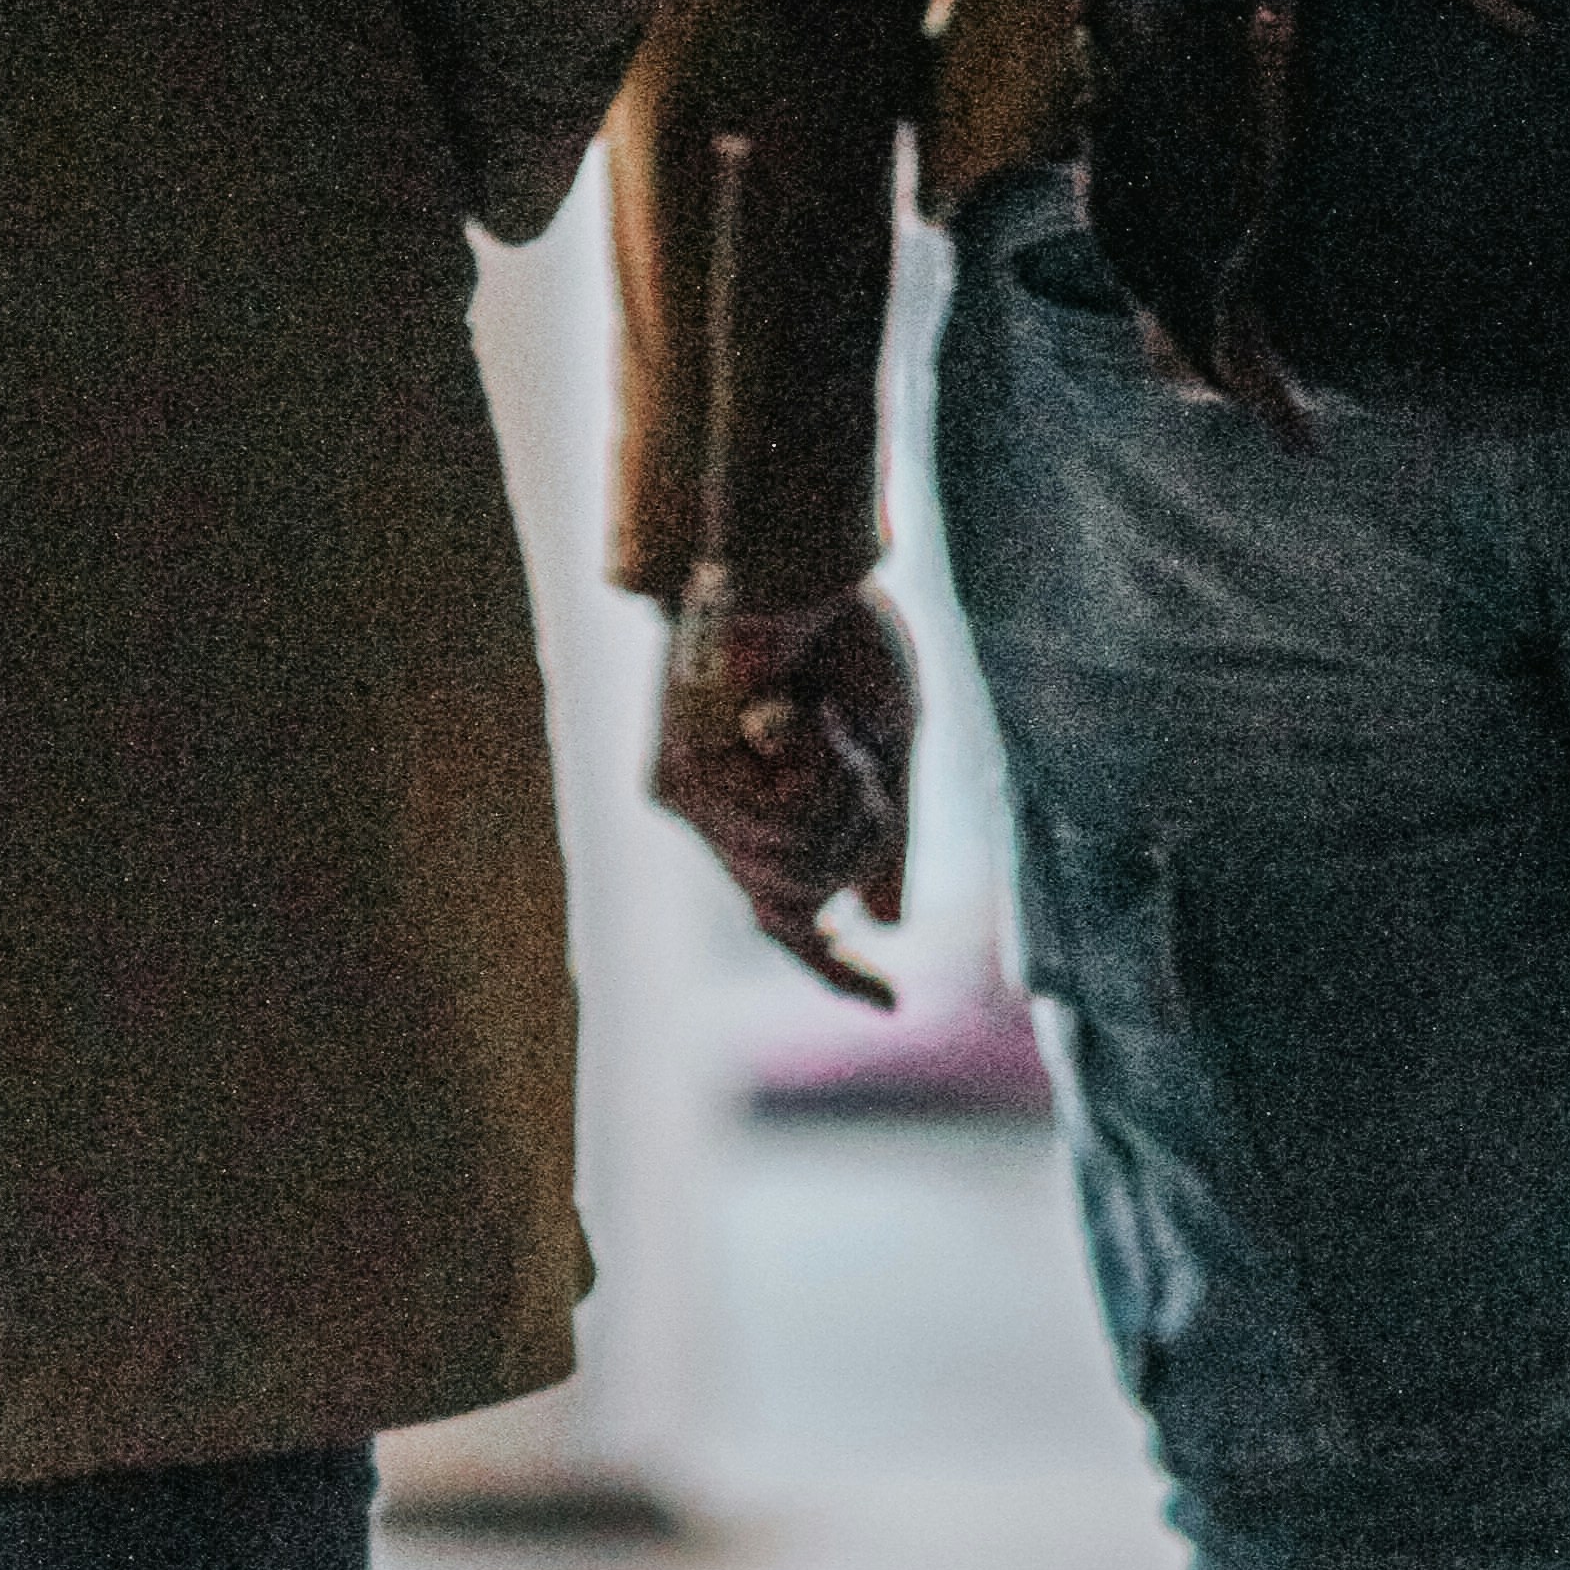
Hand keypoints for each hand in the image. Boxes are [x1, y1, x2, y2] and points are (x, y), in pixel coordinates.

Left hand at [652, 582, 918, 1008]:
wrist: (794, 565)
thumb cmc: (841, 642)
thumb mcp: (888, 750)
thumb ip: (882, 839)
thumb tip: (884, 921)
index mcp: (761, 820)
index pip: (790, 924)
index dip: (838, 972)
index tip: (890, 1004)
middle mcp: (717, 825)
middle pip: (807, 906)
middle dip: (859, 839)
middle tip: (854, 756)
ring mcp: (692, 808)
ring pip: (795, 873)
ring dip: (839, 799)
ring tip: (816, 722)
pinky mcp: (679, 783)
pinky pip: (778, 824)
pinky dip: (811, 769)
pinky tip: (787, 712)